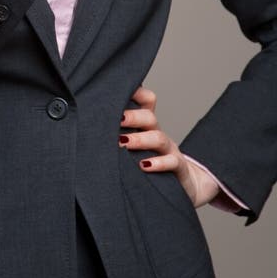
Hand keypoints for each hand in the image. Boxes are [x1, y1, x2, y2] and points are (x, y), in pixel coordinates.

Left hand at [118, 86, 219, 207]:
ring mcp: (169, 150)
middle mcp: (157, 134)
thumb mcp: (136, 147)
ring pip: (158, 138)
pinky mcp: (178, 168)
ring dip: (140, 139)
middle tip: (116, 119)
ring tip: (123, 143)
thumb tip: (91, 126)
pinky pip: (171, 162)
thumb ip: (120, 134)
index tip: (117, 93)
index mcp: (147, 126)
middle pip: (149, 117)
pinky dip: (158, 163)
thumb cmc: (149, 163)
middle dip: (132, 116)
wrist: (186, 184)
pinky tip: (144, 166)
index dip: (136, 93)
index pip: (146, 101)